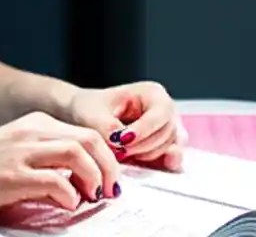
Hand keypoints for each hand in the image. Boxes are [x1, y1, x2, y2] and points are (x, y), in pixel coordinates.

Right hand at [0, 111, 122, 215]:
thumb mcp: (16, 149)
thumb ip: (46, 154)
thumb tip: (80, 176)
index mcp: (35, 123)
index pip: (86, 132)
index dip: (106, 156)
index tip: (109, 178)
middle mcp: (31, 131)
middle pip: (89, 139)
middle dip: (108, 166)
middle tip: (110, 189)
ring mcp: (21, 152)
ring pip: (77, 154)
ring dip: (94, 178)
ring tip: (92, 196)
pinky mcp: (12, 176)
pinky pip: (56, 182)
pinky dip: (70, 195)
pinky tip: (67, 204)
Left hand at [64, 81, 186, 171]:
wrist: (87, 116)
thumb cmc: (91, 108)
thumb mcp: (94, 114)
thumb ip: (108, 128)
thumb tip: (122, 143)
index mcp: (153, 93)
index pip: (158, 115)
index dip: (142, 131)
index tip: (120, 141)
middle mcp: (165, 110)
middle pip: (165, 133)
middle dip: (141, 146)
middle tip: (118, 151)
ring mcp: (167, 129)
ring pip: (167, 148)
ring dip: (144, 155)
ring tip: (120, 152)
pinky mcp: (164, 146)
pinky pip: (169, 159)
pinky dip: (155, 163)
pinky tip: (140, 163)